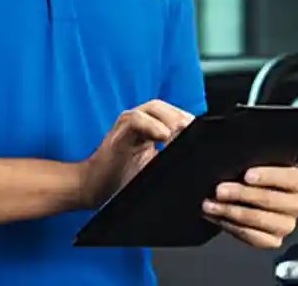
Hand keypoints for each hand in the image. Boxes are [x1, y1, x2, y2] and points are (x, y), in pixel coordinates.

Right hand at [78, 100, 193, 208]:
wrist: (94, 190)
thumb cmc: (122, 180)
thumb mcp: (155, 169)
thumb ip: (172, 159)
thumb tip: (197, 161)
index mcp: (150, 129)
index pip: (172, 115)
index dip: (186, 120)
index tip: (203, 132)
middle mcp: (139, 123)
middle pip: (164, 107)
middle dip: (181, 116)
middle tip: (194, 129)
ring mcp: (126, 126)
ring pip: (152, 108)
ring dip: (169, 118)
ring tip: (181, 131)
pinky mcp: (116, 134)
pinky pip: (134, 120)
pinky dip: (150, 125)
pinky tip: (163, 136)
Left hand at [202, 166, 297, 247]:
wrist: (249, 195)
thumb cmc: (252, 175)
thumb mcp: (256, 163)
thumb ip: (251, 160)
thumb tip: (233, 161)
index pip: (288, 178)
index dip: (268, 176)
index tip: (247, 175)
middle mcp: (296, 205)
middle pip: (270, 199)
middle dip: (241, 194)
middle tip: (219, 190)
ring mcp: (286, 225)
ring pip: (258, 220)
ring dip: (230, 211)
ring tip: (210, 205)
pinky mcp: (273, 241)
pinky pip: (252, 236)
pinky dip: (230, 226)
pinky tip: (216, 217)